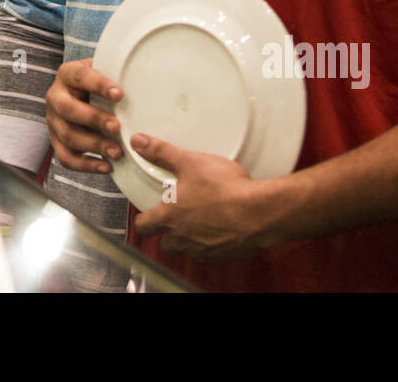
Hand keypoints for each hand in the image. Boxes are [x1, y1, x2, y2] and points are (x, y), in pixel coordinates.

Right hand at [45, 58, 123, 171]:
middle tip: (116, 127)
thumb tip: (142, 83)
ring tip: (117, 152)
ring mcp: (53, 121)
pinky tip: (106, 166)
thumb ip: (117, 76)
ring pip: (68, 135)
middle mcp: (56, 97)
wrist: (84, 95)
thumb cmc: (100, 85)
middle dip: (94, 119)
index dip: (98, 85)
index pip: (80, 76)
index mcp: (68, 74)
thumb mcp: (105, 73)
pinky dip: (86, 165)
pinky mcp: (56, 142)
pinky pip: (66, 157)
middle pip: (68, 109)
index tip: (120, 95)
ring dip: (94, 145)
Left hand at [131, 134, 279, 261]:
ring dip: (189, 237)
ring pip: (187, 248)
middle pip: (164, 242)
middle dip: (167, 231)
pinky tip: (221, 226)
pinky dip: (211, 242)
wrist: (259, 213)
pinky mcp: (222, 256)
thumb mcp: (190, 162)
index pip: (143, 226)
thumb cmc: (224, 189)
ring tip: (201, 218)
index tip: (148, 211)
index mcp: (169, 217)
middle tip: (177, 213)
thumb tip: (138, 142)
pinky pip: (209, 253)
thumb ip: (162, 153)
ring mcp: (202, 250)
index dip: (143, 219)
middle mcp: (182, 238)